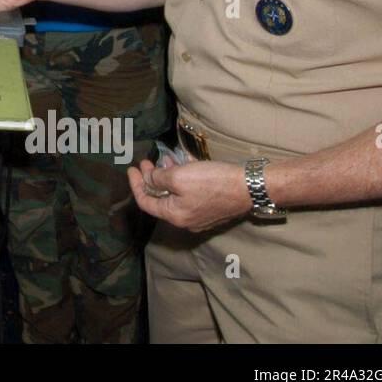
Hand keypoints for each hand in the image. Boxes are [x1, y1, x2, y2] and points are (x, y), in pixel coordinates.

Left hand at [128, 157, 252, 231]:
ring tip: (164, 160)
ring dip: (167, 177)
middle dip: (151, 179)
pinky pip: (189, 194)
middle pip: (160, 200)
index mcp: (175, 216)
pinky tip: (184, 165)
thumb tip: (149, 180)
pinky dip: (182, 180)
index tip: (131, 168)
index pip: (145, 202)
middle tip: (147, 162)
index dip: (136, 184)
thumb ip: (158, 179)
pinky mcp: (212, 208)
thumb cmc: (212, 181)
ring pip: (175, 195)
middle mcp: (186, 221)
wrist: (249, 187)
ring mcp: (200, 216)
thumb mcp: (179, 176)